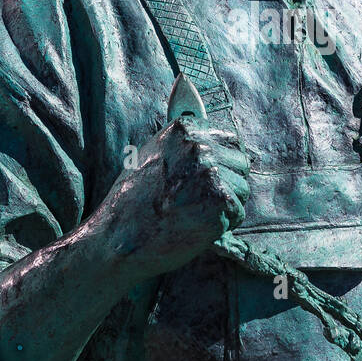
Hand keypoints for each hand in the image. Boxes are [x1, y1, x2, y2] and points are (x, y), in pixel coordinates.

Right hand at [97, 114, 250, 279]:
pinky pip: (238, 212)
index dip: (224, 161)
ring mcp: (210, 173)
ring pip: (242, 188)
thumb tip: (203, 122)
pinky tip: (197, 226)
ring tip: (194, 213)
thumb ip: (183, 143)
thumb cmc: (133, 201)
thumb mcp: (153, 155)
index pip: (231, 138)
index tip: (209, 177)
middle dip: (228, 182)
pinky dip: (223, 224)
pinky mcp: (219, 202)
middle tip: (198, 200)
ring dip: (226, 205)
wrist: (118, 238)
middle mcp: (199, 146)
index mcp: (184, 130)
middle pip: (241, 162)